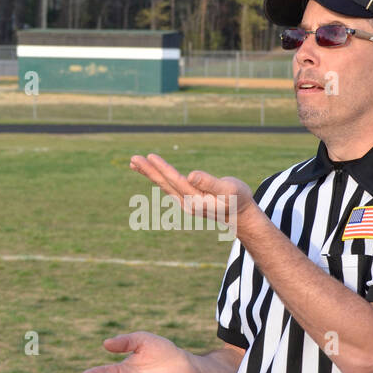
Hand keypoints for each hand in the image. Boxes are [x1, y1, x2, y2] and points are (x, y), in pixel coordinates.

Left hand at [128, 153, 253, 233]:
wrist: (239, 215)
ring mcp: (184, 203)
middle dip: (148, 170)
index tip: (150, 157)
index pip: (176, 181)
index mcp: (197, 200)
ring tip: (133, 162)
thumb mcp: (228, 189)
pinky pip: (167, 186)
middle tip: (133, 159)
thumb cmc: (237, 198)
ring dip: (149, 173)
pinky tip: (150, 171)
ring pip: (163, 185)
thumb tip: (190, 175)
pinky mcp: (184, 200)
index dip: (163, 169)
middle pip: (164, 183)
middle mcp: (186, 203)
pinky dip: (157, 177)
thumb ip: (210, 182)